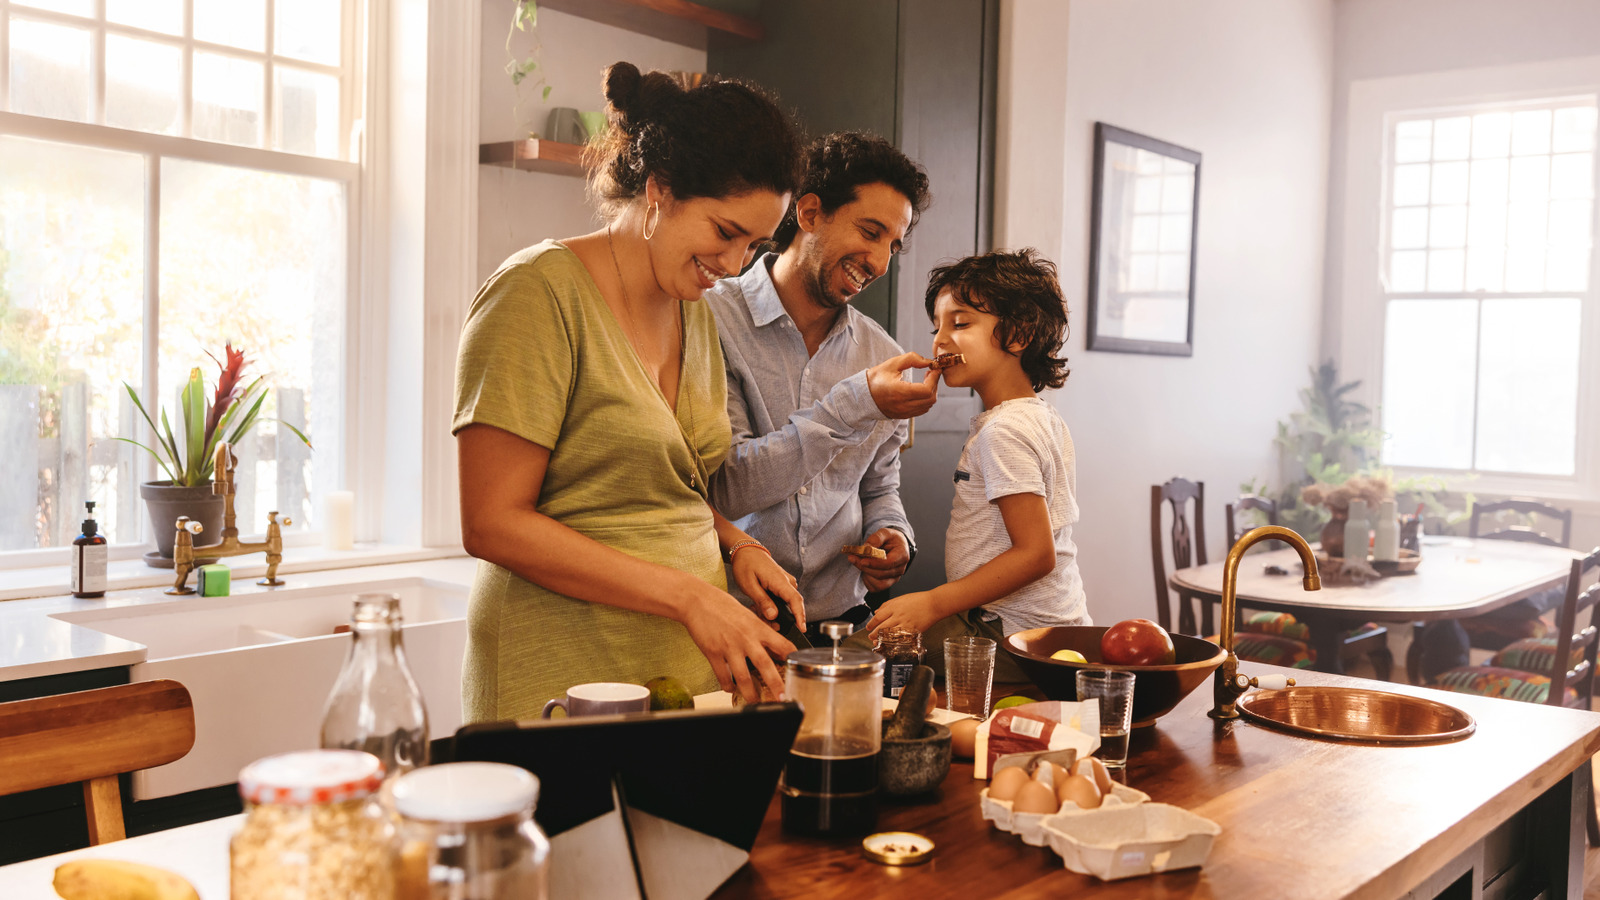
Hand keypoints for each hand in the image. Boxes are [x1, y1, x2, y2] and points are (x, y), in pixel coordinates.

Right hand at [680, 582, 796, 703]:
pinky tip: (731, 689)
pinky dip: (728, 686)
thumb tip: (773, 648)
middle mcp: (746, 638)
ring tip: (755, 701)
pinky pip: (722, 676)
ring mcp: (729, 647)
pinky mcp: (713, 653)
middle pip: (765, 665)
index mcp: (758, 627)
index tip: (797, 670)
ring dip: (750, 693)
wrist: (698, 600)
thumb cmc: (723, 606)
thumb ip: (760, 632)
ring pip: (743, 677)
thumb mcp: (748, 615)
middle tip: (783, 697)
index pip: (782, 644)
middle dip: (776, 684)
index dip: (792, 658)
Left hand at [732, 546, 806, 633]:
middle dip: (778, 618)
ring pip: (785, 605)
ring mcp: (786, 582)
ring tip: (755, 607)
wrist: (746, 551)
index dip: (800, 616)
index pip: (796, 601)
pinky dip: (772, 605)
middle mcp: (787, 582)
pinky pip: (782, 600)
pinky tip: (759, 604)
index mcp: (780, 581)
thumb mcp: (749, 585)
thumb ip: (762, 601)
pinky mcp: (783, 584)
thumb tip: (773, 616)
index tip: (802, 629)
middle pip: (791, 606)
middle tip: (761, 619)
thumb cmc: (746, 565)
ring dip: (772, 612)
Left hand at [847, 528, 910, 592]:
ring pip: (878, 583)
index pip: (889, 563)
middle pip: (881, 574)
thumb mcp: (885, 532)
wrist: (895, 546)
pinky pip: (875, 588)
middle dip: (865, 567)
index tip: (862, 560)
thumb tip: (867, 548)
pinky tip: (865, 569)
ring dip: (865, 574)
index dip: (874, 563)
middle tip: (852, 558)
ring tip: (859, 562)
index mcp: (902, 555)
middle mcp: (900, 569)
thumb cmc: (891, 539)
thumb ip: (876, 538)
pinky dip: (867, 580)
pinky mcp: (887, 583)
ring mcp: (894, 578)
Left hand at [863, 591, 941, 639]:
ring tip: (877, 641)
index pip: (878, 616)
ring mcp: (905, 623)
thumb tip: (877, 611)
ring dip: (881, 638)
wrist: (933, 604)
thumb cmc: (919, 600)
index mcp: (894, 606)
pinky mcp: (912, 630)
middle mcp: (898, 615)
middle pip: (882, 626)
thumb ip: (887, 605)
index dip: (871, 623)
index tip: (868, 627)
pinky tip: (891, 643)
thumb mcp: (901, 598)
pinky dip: (894, 641)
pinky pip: (901, 637)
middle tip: (870, 636)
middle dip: (874, 633)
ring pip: (889, 633)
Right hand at [866, 352, 939, 418]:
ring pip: (928, 405)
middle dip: (935, 384)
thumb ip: (912, 359)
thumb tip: (928, 362)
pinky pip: (922, 409)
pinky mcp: (904, 416)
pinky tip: (920, 390)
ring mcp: (904, 413)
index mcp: (899, 392)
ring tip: (925, 380)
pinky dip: (926, 399)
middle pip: (931, 399)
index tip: (934, 369)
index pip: (926, 390)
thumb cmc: (876, 379)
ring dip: (931, 392)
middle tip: (931, 373)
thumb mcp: (892, 364)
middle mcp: (903, 405)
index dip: (934, 379)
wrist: (863, 396)